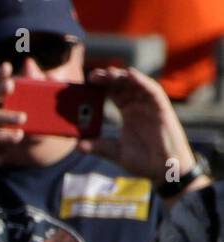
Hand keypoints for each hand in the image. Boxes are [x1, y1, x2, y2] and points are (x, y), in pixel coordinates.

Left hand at [80, 67, 195, 184]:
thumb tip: (77, 146)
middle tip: (92, 75)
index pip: (112, 94)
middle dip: (108, 79)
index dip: (101, 87)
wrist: (164, 169)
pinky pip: (151, 90)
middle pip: (122, 85)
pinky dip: (141, 81)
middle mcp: (138, 105)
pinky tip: (130, 74)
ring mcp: (150, 105)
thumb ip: (98, 147)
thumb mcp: (115, 152)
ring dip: (121, 77)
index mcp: (127, 112)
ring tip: (107, 72)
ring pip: (135, 84)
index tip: (85, 83)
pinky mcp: (161, 107)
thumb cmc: (143, 161)